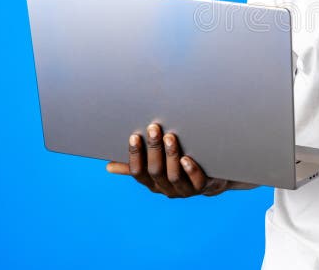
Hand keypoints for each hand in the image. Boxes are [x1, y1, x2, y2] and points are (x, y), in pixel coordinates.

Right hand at [106, 123, 258, 196]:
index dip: (135, 155)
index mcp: (152, 183)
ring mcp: (184, 190)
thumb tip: (108, 166)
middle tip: (154, 128)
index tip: (134, 136)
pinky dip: (190, 170)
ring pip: (174, 175)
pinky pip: (195, 182)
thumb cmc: (178, 168)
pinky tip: (187, 158)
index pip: (138, 172)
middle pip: (156, 170)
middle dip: (154, 148)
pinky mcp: (202, 188)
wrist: (210, 180)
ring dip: (171, 155)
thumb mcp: (156, 168)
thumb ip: (134, 166)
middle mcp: (166, 189)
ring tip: (170, 136)